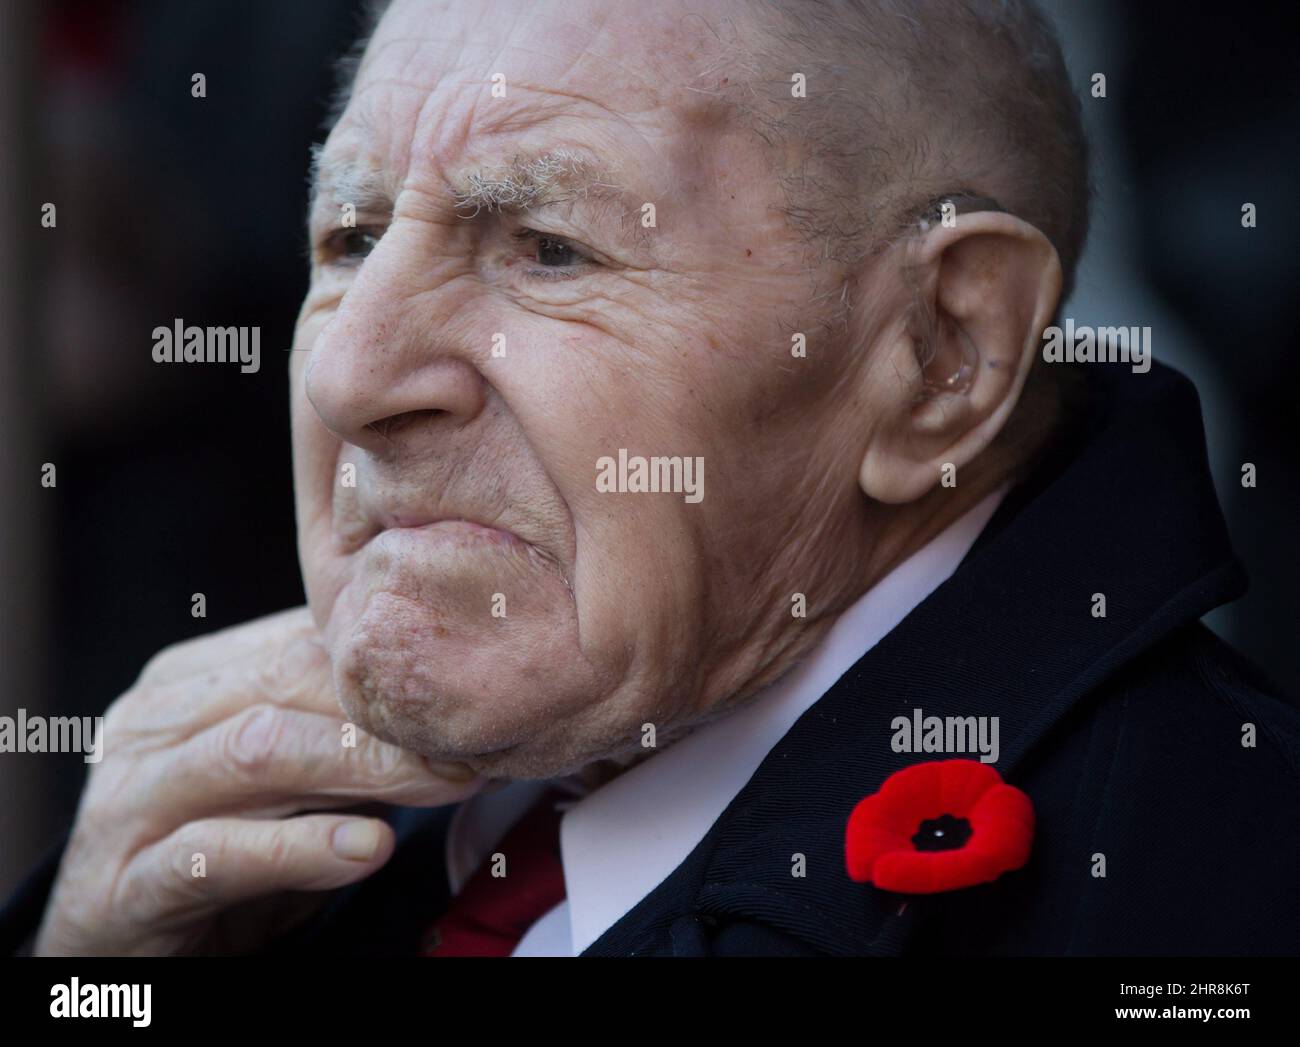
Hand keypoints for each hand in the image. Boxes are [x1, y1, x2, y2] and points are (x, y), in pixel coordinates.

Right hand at [34, 607, 484, 954]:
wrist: (109, 950)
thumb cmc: (213, 851)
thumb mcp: (282, 783)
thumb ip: (339, 737)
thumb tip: (449, 713)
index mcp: (189, 680)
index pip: (301, 642)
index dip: (393, 666)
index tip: (469, 694)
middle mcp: (153, 723)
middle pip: (288, 684)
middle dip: (390, 715)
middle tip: (471, 744)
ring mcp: (130, 798)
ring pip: (258, 751)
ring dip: (363, 766)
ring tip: (440, 784)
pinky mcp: (124, 882)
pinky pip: (219, 851)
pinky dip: (301, 846)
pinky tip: (366, 847)